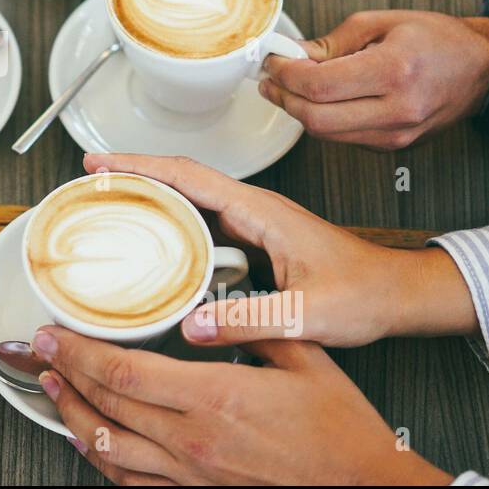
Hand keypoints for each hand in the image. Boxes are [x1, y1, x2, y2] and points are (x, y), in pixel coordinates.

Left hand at [34, 327, 453, 484]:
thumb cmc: (341, 436)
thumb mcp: (306, 359)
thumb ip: (255, 323)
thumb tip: (217, 303)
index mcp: (215, 398)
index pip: (124, 372)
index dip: (79, 352)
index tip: (55, 333)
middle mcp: (193, 441)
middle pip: (107, 406)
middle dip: (65, 374)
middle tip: (40, 351)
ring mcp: (191, 475)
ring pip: (110, 449)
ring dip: (73, 417)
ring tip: (53, 391)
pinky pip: (133, 484)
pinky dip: (103, 461)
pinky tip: (92, 444)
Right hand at [83, 153, 478, 347]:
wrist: (399, 295)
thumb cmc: (367, 294)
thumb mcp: (310, 312)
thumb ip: (253, 318)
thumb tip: (193, 325)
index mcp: (262, 211)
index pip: (188, 175)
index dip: (140, 166)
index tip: (101, 163)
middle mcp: (254, 210)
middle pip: (180, 179)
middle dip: (132, 175)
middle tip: (89, 184)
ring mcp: (254, 223)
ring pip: (189, 200)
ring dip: (149, 198)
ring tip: (109, 209)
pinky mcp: (255, 242)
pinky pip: (201, 224)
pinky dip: (170, 224)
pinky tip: (154, 247)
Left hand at [260, 12, 488, 149]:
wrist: (484, 68)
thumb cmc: (439, 40)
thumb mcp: (383, 22)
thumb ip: (333, 42)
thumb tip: (293, 54)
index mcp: (394, 71)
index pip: (320, 85)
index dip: (286, 75)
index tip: (273, 62)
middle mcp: (397, 110)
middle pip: (316, 119)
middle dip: (284, 99)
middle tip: (271, 80)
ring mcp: (397, 134)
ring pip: (326, 134)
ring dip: (300, 111)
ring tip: (289, 87)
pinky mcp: (394, 147)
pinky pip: (345, 138)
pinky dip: (324, 120)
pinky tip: (320, 100)